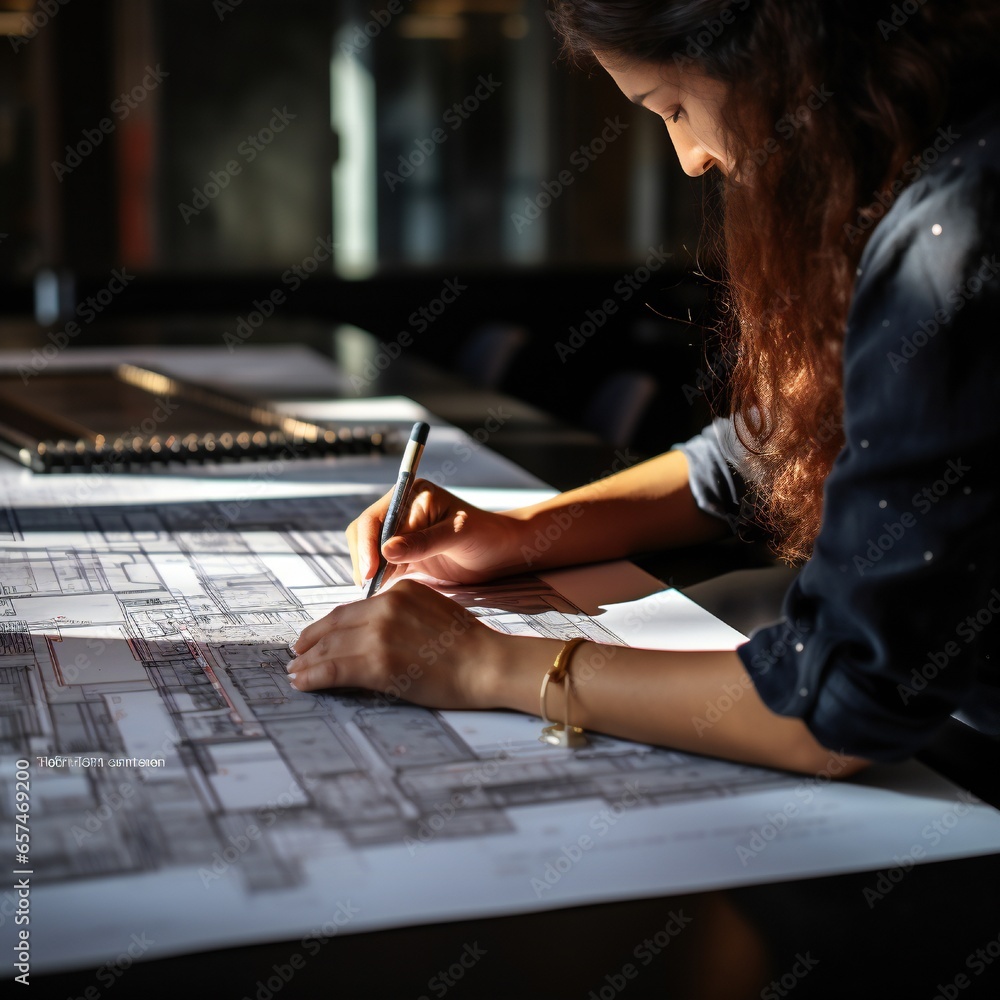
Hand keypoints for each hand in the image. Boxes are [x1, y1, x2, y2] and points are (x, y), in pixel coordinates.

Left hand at [289, 579, 509, 707]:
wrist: (488, 664)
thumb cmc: (469, 646)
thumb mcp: (433, 611)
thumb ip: (403, 614)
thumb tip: (375, 632)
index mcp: (399, 591)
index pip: (352, 609)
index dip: (328, 625)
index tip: (315, 636)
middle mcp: (385, 606)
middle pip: (335, 625)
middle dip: (311, 641)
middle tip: (297, 654)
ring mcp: (379, 634)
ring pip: (329, 647)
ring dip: (307, 662)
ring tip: (296, 672)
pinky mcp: (377, 663)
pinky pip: (332, 669)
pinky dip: (312, 676)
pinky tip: (303, 682)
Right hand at [346, 479, 520, 587]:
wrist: (501, 551)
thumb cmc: (486, 534)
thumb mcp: (457, 534)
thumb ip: (422, 542)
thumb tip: (386, 551)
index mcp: (411, 495)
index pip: (376, 518)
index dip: (368, 545)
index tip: (371, 571)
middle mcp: (401, 511)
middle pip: (365, 534)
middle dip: (365, 560)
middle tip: (371, 588)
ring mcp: (401, 533)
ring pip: (370, 552)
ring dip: (370, 572)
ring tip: (377, 593)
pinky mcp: (404, 554)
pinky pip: (382, 566)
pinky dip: (379, 580)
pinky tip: (383, 593)